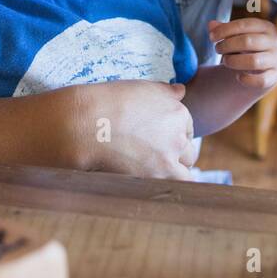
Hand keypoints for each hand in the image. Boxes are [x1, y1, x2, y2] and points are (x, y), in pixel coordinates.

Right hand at [69, 80, 196, 178]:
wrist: (87, 124)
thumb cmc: (109, 102)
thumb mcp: (141, 88)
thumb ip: (166, 92)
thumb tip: (180, 91)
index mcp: (178, 113)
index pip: (187, 128)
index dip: (175, 134)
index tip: (161, 138)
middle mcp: (178, 136)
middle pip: (189, 152)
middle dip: (177, 154)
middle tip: (157, 155)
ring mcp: (169, 159)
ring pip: (185, 174)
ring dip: (174, 174)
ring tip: (154, 173)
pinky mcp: (156, 178)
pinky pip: (172, 189)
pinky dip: (166, 187)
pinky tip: (153, 184)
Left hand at [207, 16, 276, 91]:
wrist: (270, 66)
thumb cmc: (251, 46)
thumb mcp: (241, 34)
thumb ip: (225, 29)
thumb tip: (211, 25)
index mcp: (266, 27)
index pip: (244, 25)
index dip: (224, 30)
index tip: (211, 37)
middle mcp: (274, 42)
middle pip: (247, 42)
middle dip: (227, 46)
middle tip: (218, 49)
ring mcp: (276, 60)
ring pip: (253, 61)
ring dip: (233, 62)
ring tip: (226, 61)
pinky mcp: (274, 76)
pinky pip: (260, 80)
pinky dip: (246, 80)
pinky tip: (238, 77)